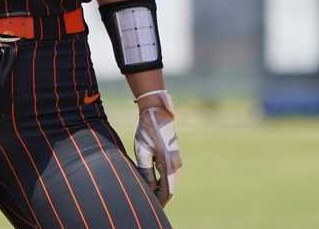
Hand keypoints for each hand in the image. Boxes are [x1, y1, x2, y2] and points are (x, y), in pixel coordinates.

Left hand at [133, 89, 181, 205]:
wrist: (157, 113)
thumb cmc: (147, 131)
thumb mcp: (142, 152)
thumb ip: (146, 171)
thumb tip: (148, 188)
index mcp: (169, 164)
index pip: (167, 190)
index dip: (160, 201)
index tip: (150, 206)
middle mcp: (176, 164)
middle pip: (169, 188)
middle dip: (159, 197)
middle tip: (146, 204)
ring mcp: (176, 161)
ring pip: (169, 182)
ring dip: (160, 190)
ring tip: (148, 196)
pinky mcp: (173, 157)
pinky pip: (169, 174)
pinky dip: (161, 182)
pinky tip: (151, 184)